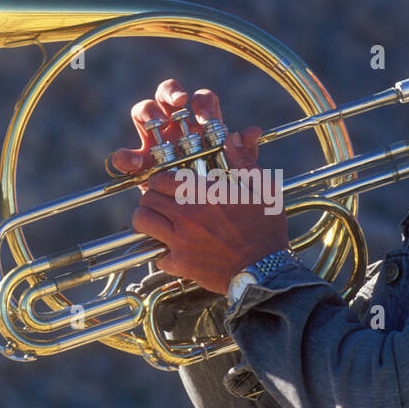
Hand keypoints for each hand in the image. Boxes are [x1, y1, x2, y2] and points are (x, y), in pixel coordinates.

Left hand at [115, 80, 288, 294]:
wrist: (265, 269)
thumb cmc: (266, 228)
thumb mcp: (262, 189)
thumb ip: (243, 162)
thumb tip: (234, 138)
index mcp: (205, 193)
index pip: (162, 178)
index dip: (160, 180)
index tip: (166, 184)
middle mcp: (187, 214)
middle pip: (147, 198)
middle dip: (152, 198)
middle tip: (161, 203)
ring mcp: (181, 240)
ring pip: (142, 222)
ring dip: (148, 220)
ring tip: (158, 222)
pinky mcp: (181, 264)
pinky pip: (156, 254)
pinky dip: (161, 252)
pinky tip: (172, 250)